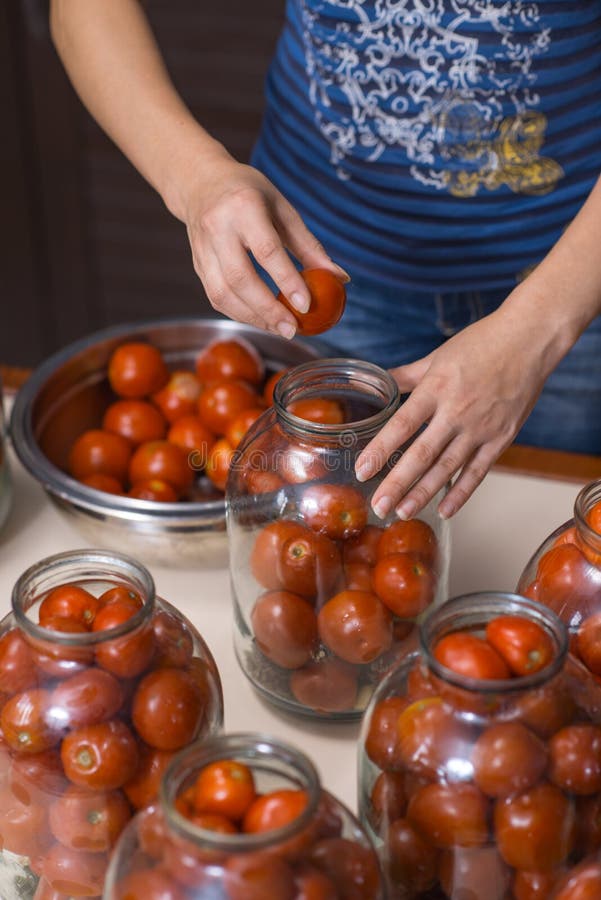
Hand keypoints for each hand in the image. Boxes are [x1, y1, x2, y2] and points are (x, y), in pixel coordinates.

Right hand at [180, 154, 348, 337]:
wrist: (201, 183)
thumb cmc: (250, 194)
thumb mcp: (283, 209)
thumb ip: (309, 245)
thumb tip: (340, 278)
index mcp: (243, 206)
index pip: (267, 250)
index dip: (287, 280)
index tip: (306, 305)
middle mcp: (217, 227)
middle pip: (240, 278)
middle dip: (268, 309)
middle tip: (292, 329)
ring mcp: (202, 248)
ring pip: (223, 293)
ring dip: (253, 317)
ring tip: (279, 329)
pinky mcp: (196, 265)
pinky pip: (215, 297)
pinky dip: (240, 314)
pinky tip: (260, 320)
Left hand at [355, 299, 564, 519]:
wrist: (529, 341)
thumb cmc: (482, 343)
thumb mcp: (437, 356)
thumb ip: (407, 376)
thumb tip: (380, 381)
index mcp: (436, 388)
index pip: (402, 425)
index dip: (380, 450)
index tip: (362, 471)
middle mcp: (457, 411)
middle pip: (422, 454)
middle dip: (397, 484)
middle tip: (379, 506)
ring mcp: (481, 428)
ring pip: (447, 468)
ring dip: (424, 493)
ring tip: (403, 512)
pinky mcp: (501, 438)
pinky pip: (477, 472)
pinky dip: (461, 493)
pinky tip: (444, 510)